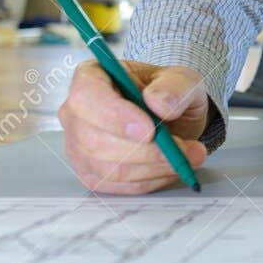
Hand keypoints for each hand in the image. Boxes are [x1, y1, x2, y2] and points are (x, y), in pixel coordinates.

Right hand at [58, 61, 210, 193]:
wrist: (172, 119)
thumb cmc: (168, 94)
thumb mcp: (182, 79)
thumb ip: (175, 86)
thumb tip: (160, 104)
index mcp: (91, 77)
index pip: (87, 97)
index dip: (115, 116)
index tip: (150, 130)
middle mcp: (76, 112)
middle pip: (95, 140)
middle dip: (145, 150)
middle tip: (182, 148)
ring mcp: (79, 145)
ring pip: (108, 168)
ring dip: (153, 168)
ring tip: (186, 157)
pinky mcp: (91, 173)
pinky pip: (117, 186)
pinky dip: (149, 181)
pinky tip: (170, 169)